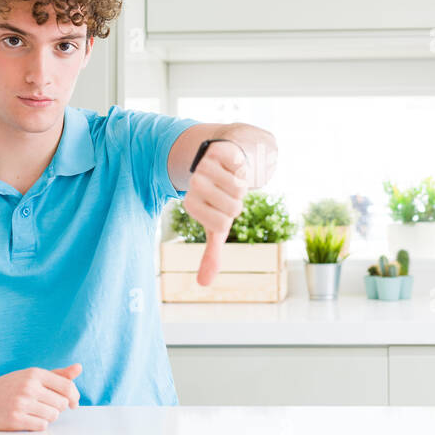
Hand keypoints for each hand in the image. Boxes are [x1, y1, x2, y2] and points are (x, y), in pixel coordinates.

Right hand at [0, 364, 80, 430]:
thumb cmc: (7, 387)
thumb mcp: (30, 376)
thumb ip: (56, 375)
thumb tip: (79, 368)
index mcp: (34, 374)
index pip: (67, 386)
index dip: (74, 396)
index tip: (73, 403)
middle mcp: (28, 387)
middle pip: (61, 403)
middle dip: (57, 408)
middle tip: (44, 407)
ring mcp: (21, 403)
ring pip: (53, 416)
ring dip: (47, 417)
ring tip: (34, 412)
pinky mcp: (15, 419)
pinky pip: (41, 426)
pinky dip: (38, 425)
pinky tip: (27, 420)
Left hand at [182, 140, 249, 285]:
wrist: (222, 162)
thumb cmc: (220, 199)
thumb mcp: (216, 227)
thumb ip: (211, 253)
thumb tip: (203, 284)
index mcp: (193, 204)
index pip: (221, 223)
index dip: (228, 217)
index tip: (221, 208)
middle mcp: (196, 185)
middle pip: (234, 205)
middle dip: (238, 202)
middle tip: (229, 193)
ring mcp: (206, 167)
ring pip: (239, 186)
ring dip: (242, 186)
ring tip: (231, 179)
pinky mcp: (218, 150)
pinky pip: (238, 165)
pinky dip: (241, 167)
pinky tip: (233, 164)